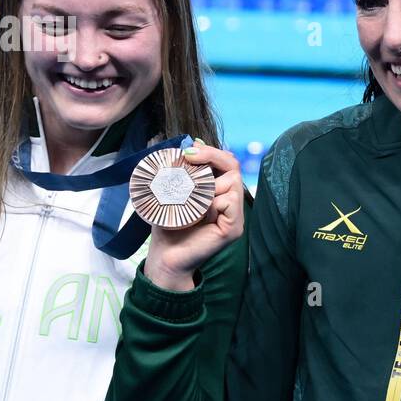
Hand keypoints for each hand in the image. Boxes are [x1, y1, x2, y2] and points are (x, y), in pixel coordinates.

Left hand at [143, 140, 245, 290]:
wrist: (165, 257)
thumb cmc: (168, 226)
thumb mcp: (173, 192)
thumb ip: (184, 171)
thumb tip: (192, 142)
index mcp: (220, 192)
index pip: (228, 163)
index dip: (212, 152)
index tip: (188, 150)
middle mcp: (232, 203)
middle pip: (233, 168)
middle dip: (212, 158)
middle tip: (188, 157)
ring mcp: (235, 217)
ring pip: (231, 183)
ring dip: (207, 185)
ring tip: (188, 197)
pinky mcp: (233, 229)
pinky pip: (230, 202)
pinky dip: (213, 202)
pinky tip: (198, 212)